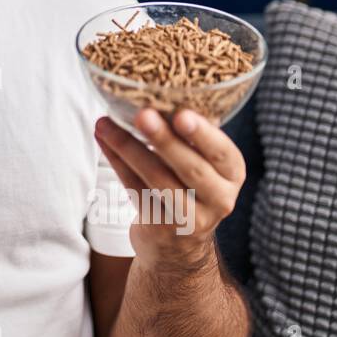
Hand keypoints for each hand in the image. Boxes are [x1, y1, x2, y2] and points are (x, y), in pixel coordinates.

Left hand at [93, 107, 244, 266]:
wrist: (178, 246)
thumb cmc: (187, 187)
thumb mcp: (201, 163)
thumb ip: (188, 135)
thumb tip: (153, 91)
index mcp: (232, 174)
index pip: (223, 153)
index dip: (203, 134)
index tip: (182, 114)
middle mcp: (219, 198)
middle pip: (191, 168)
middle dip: (164, 139)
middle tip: (142, 115)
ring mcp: (191, 219)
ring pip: (157, 180)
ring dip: (128, 148)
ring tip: (105, 124)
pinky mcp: (161, 229)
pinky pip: (135, 190)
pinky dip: (117, 162)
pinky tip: (103, 140)